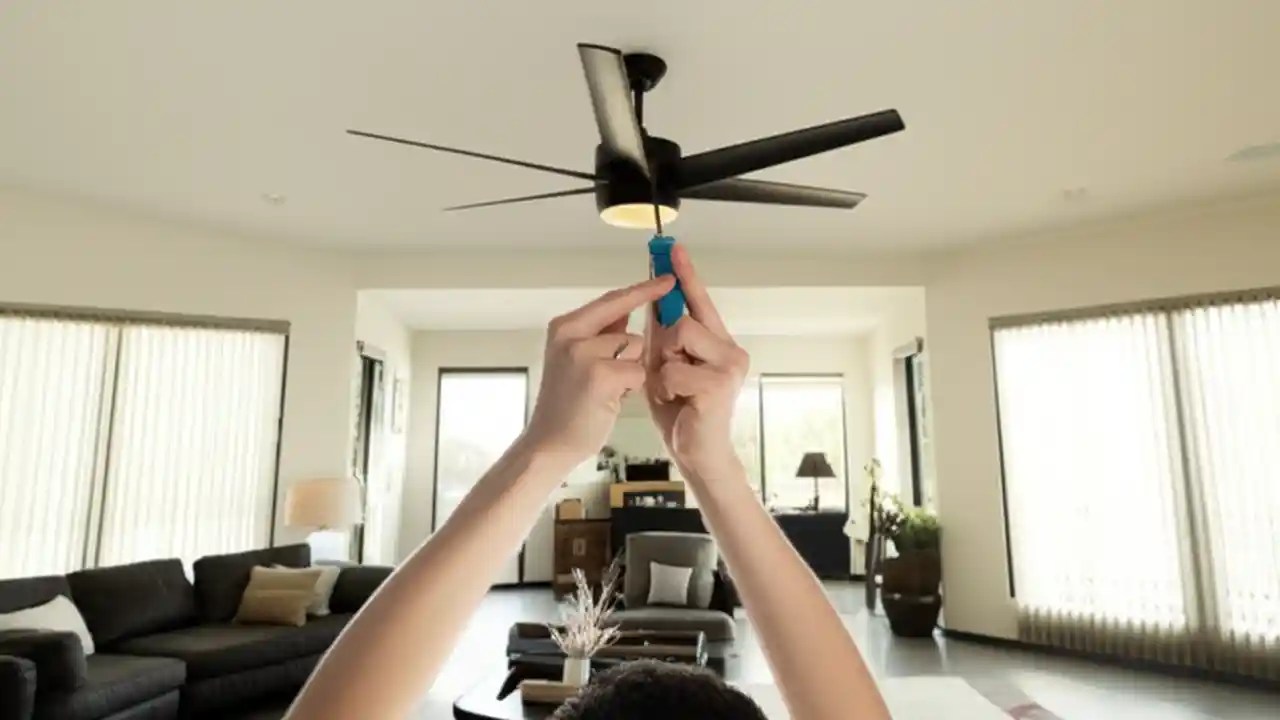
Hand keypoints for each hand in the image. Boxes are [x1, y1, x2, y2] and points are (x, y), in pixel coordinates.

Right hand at [523, 275, 675, 466]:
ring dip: (630, 372)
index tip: (668, 279)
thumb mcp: (578, 359)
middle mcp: (571, 334)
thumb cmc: (568, 403)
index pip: (612, 300)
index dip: (642, 290)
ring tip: (606, 392)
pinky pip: (637, 371)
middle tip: (629, 366)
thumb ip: (602, 333)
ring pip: (635, 350)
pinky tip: (609, 402)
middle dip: (634, 351)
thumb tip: (629, 307)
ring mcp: (584, 353)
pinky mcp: (600, 375)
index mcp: (565, 326)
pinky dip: (631, 388)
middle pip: (627, 329)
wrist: (549, 442)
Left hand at [645, 244, 749, 479]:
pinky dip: (664, 386)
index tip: (672, 249)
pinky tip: (676, 402)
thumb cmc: (682, 410)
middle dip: (663, 345)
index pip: (699, 300)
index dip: (686, 274)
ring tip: (671, 388)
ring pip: (679, 337)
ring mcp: (728, 365)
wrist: (697, 454)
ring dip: (663, 366)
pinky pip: (674, 369)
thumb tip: (652, 299)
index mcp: (717, 340)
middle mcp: (730, 348)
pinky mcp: (718, 385)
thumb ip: (663, 335)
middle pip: (682, 318)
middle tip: (668, 372)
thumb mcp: (666, 364)